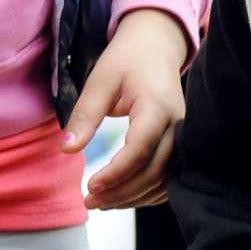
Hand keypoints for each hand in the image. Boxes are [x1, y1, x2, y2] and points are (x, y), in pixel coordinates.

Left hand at [64, 9, 189, 210]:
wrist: (156, 46)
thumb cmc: (127, 60)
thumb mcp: (100, 81)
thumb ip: (85, 116)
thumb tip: (67, 149)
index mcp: (156, 106)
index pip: (140, 149)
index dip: (116, 173)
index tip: (90, 186)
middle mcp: (177, 124)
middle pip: (155, 170)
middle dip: (122, 192)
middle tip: (90, 202)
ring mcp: (183, 135)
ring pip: (165, 178)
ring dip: (135, 196)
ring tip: (103, 203)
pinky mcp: (181, 142)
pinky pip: (171, 175)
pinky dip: (149, 191)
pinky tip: (125, 196)